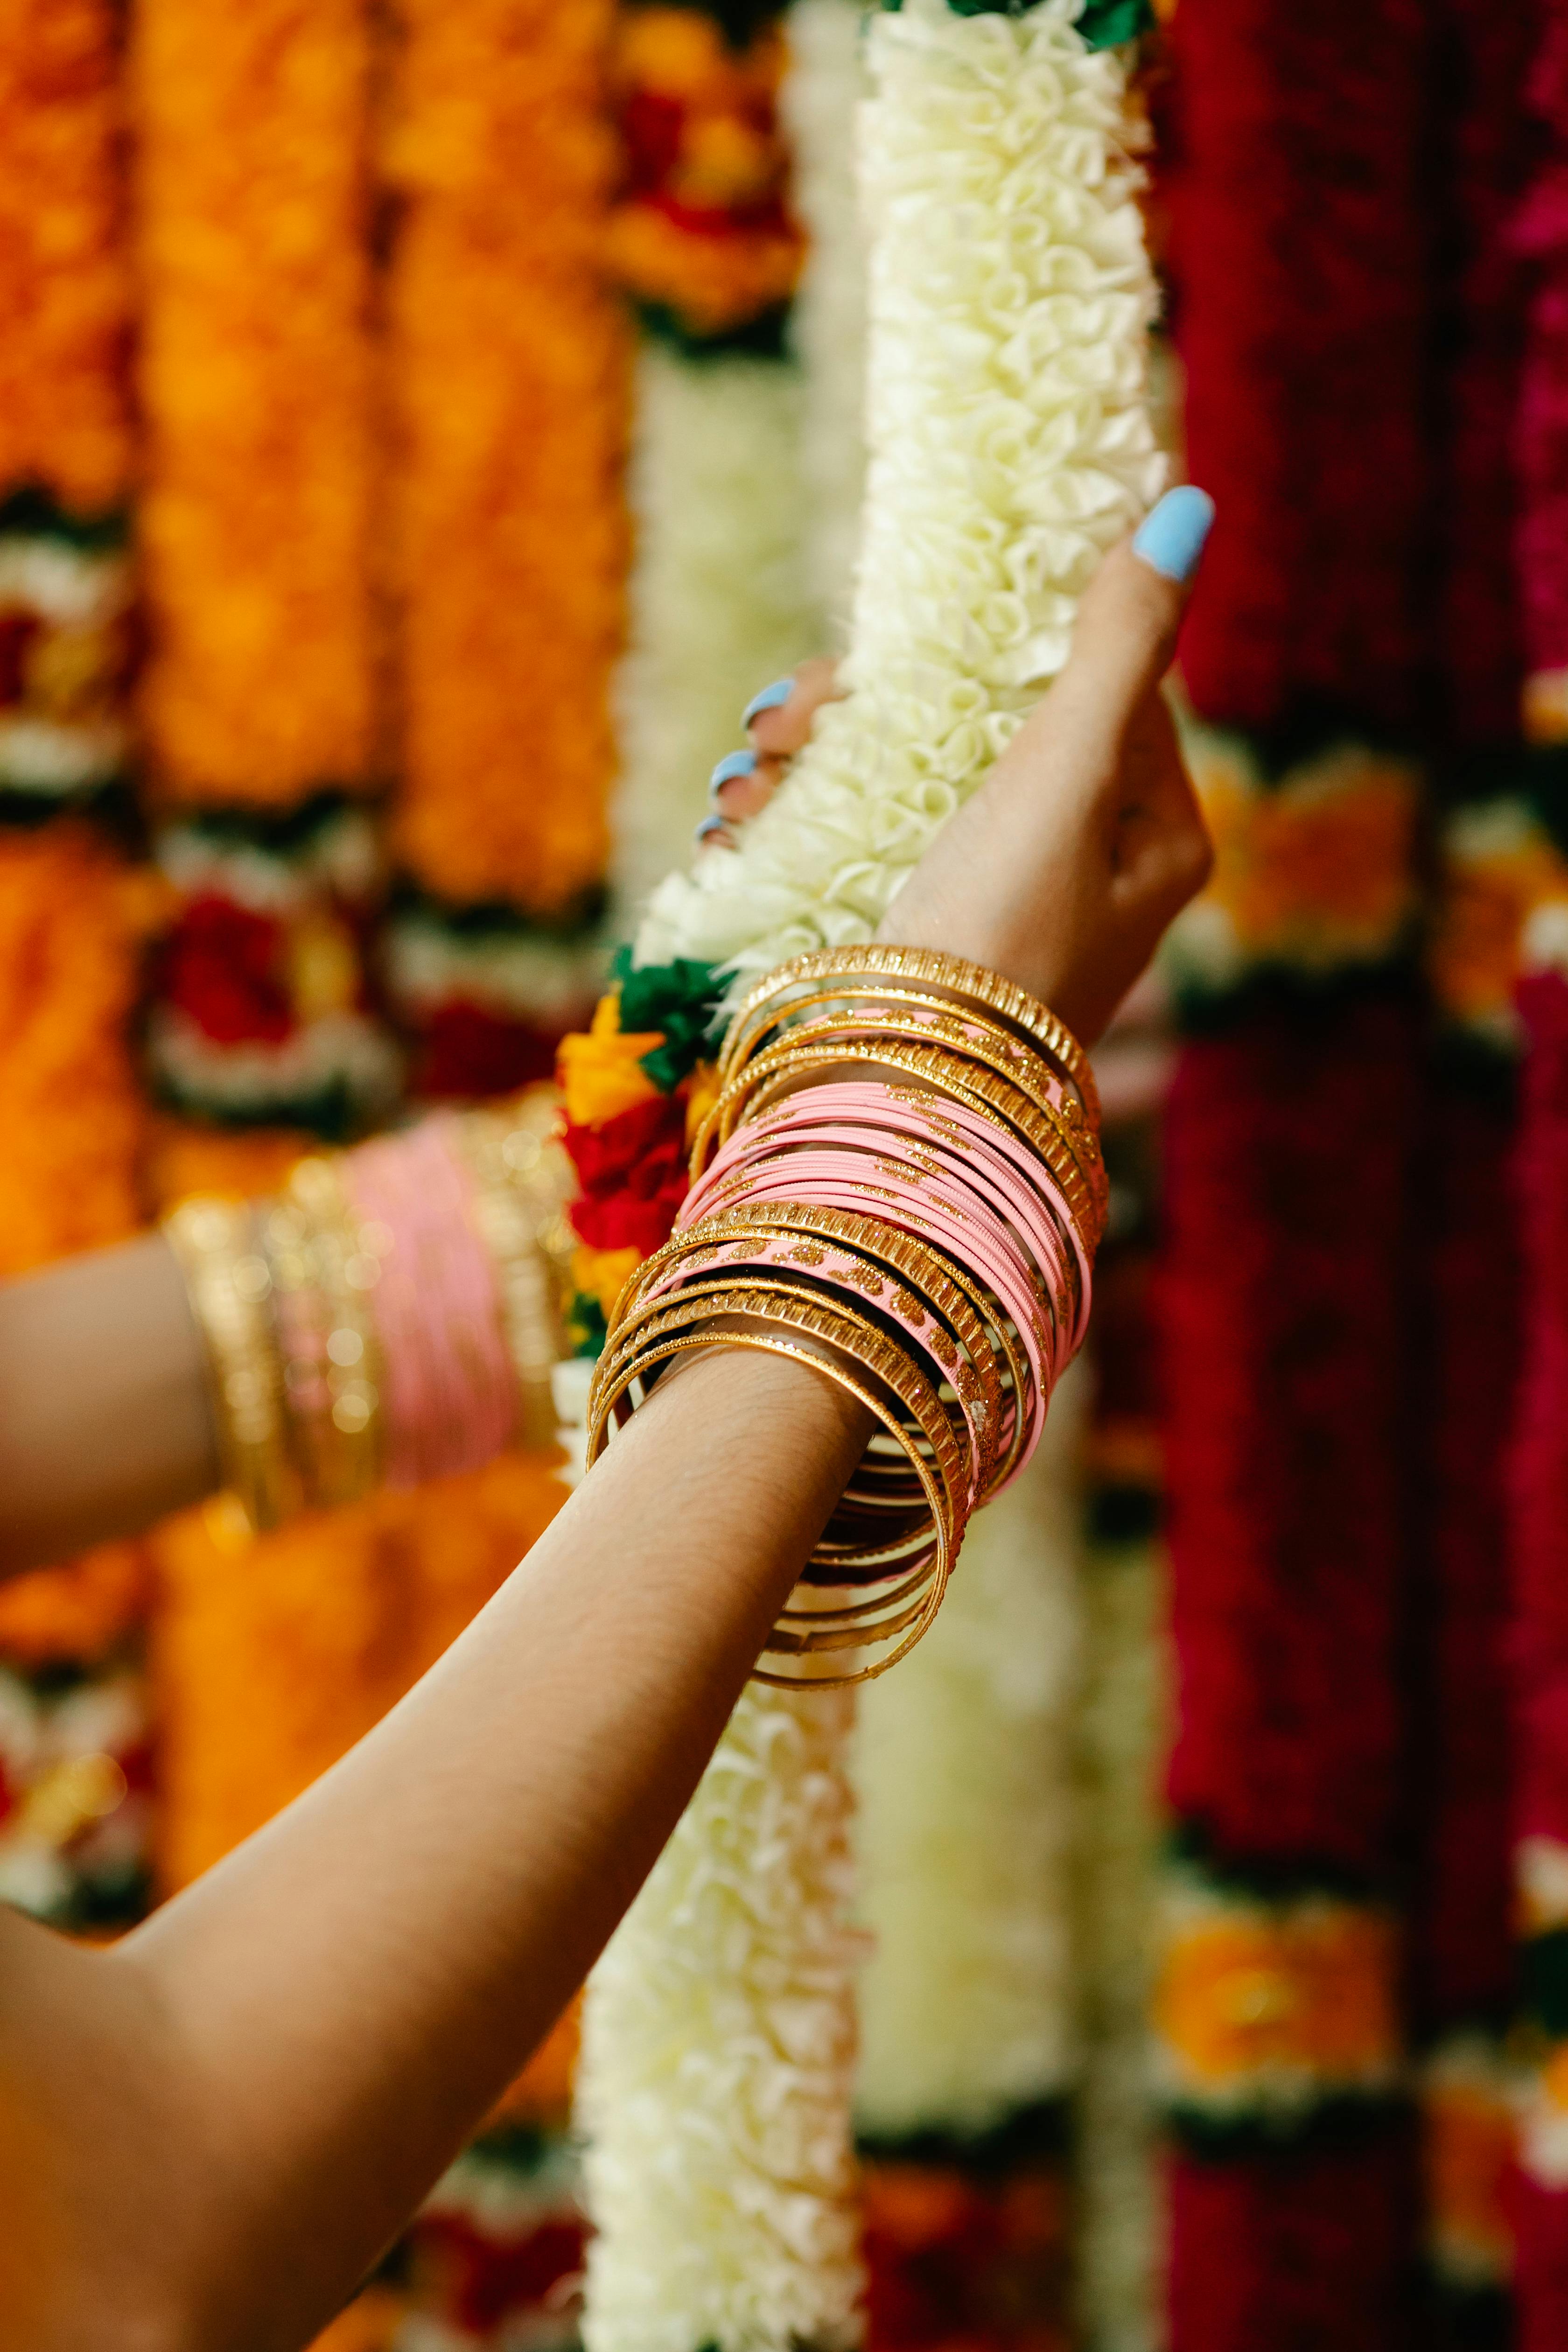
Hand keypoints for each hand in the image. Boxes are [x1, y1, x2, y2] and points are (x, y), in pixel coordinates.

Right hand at [718, 497, 1212, 1044]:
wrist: (910, 1093)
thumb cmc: (1000, 934)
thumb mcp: (1064, 774)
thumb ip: (1116, 646)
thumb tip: (1182, 509)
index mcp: (1154, 835)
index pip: (1088, 690)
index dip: (988, 653)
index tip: (884, 656)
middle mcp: (1090, 874)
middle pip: (980, 734)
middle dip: (867, 716)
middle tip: (780, 720)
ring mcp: (1003, 912)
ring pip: (909, 788)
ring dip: (812, 768)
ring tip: (743, 783)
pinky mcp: (928, 947)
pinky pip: (867, 851)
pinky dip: (801, 829)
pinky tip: (740, 826)